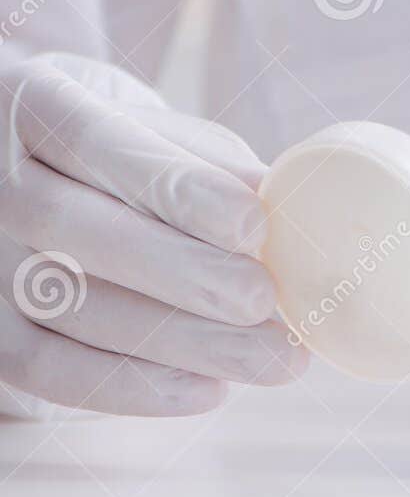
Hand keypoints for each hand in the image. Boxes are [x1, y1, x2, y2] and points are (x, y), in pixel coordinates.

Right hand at [0, 53, 306, 414]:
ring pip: (69, 306)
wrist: (53, 180)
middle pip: (76, 230)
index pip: (98, 141)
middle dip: (183, 274)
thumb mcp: (172, 137)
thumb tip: (287, 213)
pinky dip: (132, 387)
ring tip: (272, 358)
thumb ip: (218, 167)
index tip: (254, 227)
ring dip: (181, 342)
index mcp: (34, 106)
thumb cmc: (133, 155)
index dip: (177, 188)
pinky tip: (209, 389)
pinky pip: (47, 368)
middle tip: (264, 302)